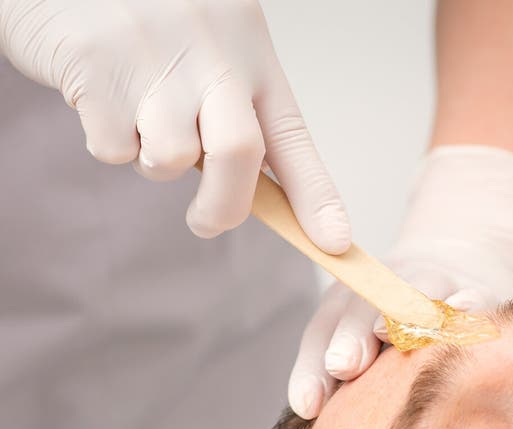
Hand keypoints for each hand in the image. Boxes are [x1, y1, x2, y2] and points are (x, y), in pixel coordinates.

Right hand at [0, 0, 349, 249]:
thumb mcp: (210, 42)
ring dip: (151, 160)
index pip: (292, 137)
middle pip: (237, 157)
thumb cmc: (147, 13)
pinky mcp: (99, 68)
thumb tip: (242, 191)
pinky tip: (99, 91)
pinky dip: (106, 140)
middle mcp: (211, 52)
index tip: (335, 243)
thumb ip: (231, 109)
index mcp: (248, 49)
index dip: (316, 196)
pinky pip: (113, 149)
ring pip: (169, 161)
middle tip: (205, 222)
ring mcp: (154, 58)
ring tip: (136, 110)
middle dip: (223, 208)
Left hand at [288, 145, 512, 418]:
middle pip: (362, 310)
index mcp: (346, 307)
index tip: (307, 405)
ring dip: (404, 313)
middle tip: (342, 364)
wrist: (460, 259)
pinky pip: (475, 297)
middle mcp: (384, 292)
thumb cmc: (397, 323)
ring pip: (416, 295)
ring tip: (393, 333)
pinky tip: (462, 309)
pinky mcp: (478, 288)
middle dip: (351, 336)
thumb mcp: (358, 343)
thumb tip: (305, 408)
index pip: (323, 335)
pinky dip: (468, 303)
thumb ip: (328, 374)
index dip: (311, 369)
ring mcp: (432, 287)